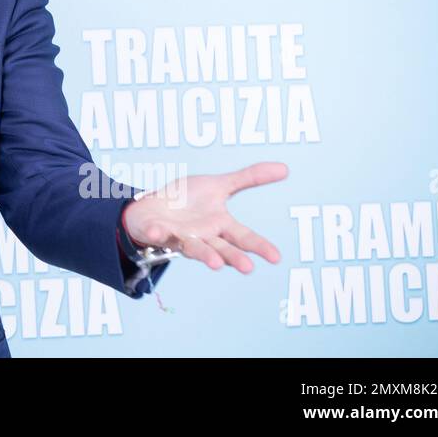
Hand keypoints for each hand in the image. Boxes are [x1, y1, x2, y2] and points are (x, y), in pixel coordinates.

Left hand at [123, 161, 287, 273]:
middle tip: (248, 268)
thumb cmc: (188, 200)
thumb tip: (285, 168)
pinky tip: (157, 232)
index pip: (244, 238)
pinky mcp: (157, 232)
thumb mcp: (219, 185)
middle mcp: (203, 236)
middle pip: (221, 249)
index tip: (277, 257)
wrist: (153, 205)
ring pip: (193, 248)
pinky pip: (157, 233)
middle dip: (233, 258)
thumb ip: (249, 178)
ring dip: (203, 255)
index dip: (260, 247)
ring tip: (214, 263)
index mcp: (219, 225)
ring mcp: (180, 236)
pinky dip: (157, 233)